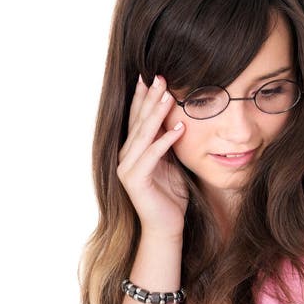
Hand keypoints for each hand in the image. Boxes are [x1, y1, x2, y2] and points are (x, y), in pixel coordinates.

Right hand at [117, 75, 187, 235]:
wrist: (166, 227)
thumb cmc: (171, 196)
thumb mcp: (171, 162)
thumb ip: (168, 142)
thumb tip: (177, 116)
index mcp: (132, 151)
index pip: (137, 119)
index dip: (143, 98)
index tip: (152, 76)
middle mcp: (124, 156)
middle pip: (138, 122)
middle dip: (149, 99)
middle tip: (159, 76)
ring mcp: (127, 168)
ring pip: (143, 135)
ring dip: (157, 114)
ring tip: (169, 95)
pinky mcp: (135, 181)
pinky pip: (152, 155)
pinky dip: (166, 141)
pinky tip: (179, 127)